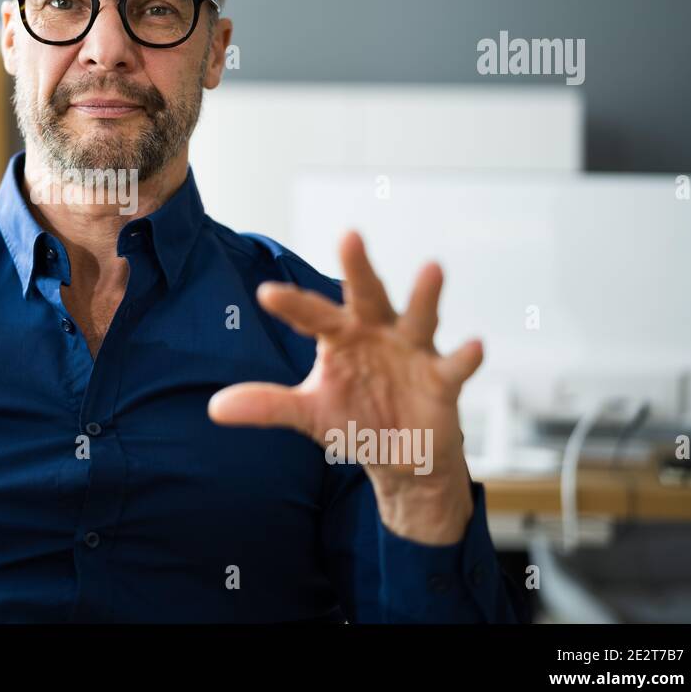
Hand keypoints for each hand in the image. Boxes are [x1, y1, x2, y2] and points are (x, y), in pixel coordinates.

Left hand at [208, 231, 481, 543]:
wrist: (401, 456)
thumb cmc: (353, 420)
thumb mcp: (307, 413)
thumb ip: (267, 405)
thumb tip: (214, 408)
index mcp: (341, 337)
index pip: (312, 315)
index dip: (292, 305)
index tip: (266, 293)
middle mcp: (377, 333)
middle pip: (367, 295)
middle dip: (359, 268)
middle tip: (348, 235)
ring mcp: (412, 352)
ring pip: (418, 317)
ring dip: (425, 295)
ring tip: (432, 267)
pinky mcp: (442, 380)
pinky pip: (456, 366)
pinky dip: (466, 357)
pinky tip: (475, 345)